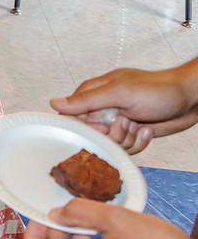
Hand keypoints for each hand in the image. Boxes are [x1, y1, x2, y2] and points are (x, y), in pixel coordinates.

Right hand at [50, 65, 197, 152]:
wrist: (190, 99)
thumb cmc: (158, 89)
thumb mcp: (119, 93)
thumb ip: (86, 100)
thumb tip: (54, 104)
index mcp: (93, 94)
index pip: (73, 118)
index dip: (87, 127)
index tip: (102, 126)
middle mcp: (102, 108)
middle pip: (92, 135)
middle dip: (112, 135)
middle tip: (126, 122)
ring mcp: (117, 121)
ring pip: (110, 144)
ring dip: (127, 140)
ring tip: (139, 124)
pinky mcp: (131, 132)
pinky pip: (126, 148)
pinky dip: (138, 143)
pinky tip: (146, 130)